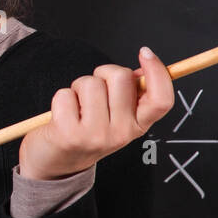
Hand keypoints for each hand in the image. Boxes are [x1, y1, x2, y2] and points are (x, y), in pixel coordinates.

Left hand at [17, 46, 173, 180]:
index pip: (161, 99)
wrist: (56, 165)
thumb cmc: (85, 130)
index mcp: (138, 126)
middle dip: (102, 73)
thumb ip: (130, 95)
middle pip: (121, 77)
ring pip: (90, 83)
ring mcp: (96, 135)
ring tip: (76, 107)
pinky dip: (60, 99)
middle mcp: (121, 133)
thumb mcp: (114, 117)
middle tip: (92, 92)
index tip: (145, 53)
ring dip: (78, 87)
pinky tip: (61, 116)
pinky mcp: (70, 135)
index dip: (158, 72)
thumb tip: (143, 68)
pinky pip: (65, 94)